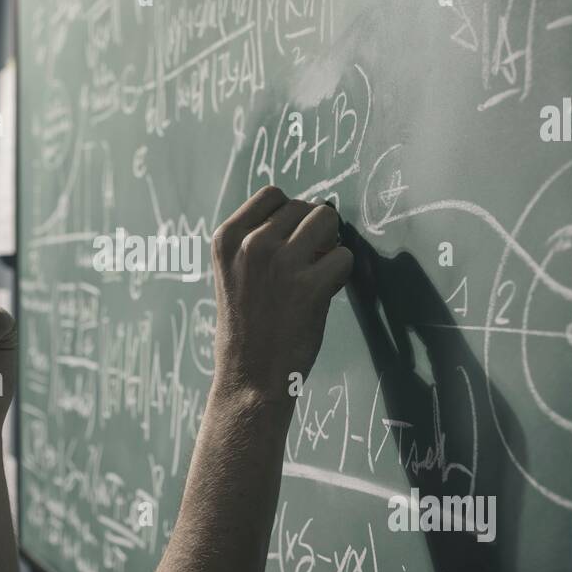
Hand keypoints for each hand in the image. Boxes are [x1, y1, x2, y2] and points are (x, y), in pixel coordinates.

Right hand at [209, 186, 352, 401]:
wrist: (249, 377)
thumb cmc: (246, 328)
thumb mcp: (233, 274)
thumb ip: (257, 243)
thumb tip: (310, 215)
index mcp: (226, 239)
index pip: (272, 195)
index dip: (290, 213)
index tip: (292, 238)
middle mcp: (252, 244)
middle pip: (303, 206)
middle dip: (313, 229)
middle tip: (310, 260)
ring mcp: (281, 263)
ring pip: (327, 220)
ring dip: (331, 243)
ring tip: (319, 270)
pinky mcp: (310, 287)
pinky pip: (344, 257)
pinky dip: (341, 272)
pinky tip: (325, 292)